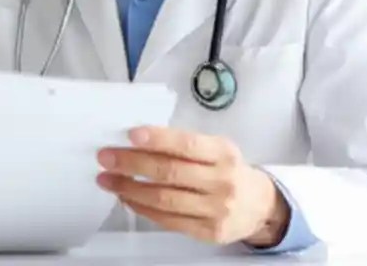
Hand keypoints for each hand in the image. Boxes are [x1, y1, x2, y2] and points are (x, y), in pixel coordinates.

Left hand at [96, 127, 289, 246]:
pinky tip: (127, 197)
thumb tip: (137, 140)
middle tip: (106, 157)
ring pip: (165, 199)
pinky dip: (142, 208)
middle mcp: (222, 181)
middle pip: (170, 172)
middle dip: (132, 164)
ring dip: (130, 188)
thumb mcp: (217, 149)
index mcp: (224, 153)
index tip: (130, 135)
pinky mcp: (208, 232)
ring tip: (108, 180)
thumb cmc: (228, 170)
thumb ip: (184, 145)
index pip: (187, 145)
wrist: (260, 206)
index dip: (157, 139)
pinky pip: (168, 220)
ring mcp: (216, 209)